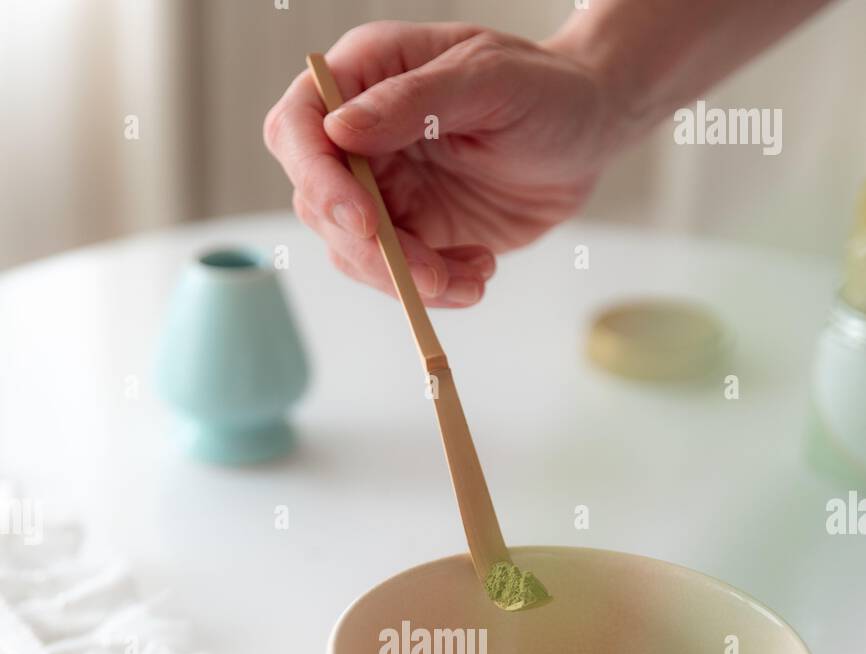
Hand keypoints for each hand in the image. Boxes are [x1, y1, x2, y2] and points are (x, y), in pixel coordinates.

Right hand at [264, 21, 606, 307]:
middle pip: (320, 205)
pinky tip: (481, 271)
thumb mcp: (489, 80)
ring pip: (356, 253)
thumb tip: (339, 129)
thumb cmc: (545, 90)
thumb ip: (414, 101)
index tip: (364, 222)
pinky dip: (438, 289)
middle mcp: (361, 137)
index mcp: (365, 77)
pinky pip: (400, 277)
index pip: (299, 127)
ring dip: (409, 281)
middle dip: (374, 252)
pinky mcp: (414, 233)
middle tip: (432, 274)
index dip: (317, 180)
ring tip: (474, 275)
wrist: (589, 136)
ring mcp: (384, 189)